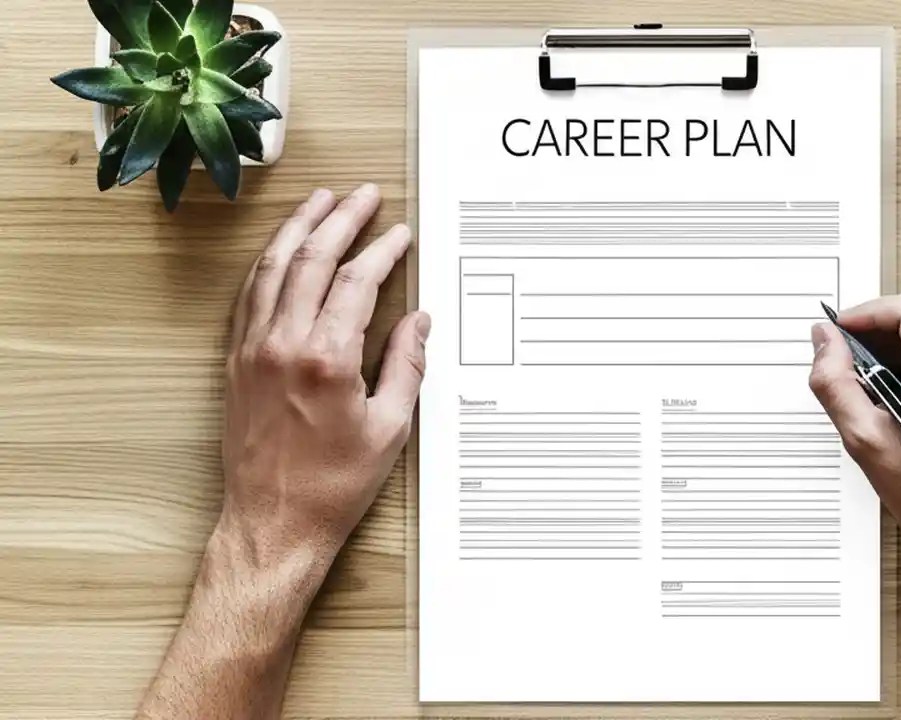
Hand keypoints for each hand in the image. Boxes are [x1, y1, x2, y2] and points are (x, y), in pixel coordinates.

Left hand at [221, 184, 429, 563]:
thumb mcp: (391, 428)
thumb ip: (407, 366)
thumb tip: (417, 323)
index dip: (382, 251)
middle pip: (313, 259)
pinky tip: (283, 250)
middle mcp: (283, 344)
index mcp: (327, 359)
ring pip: (274, 268)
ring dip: (299, 228)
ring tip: (320, 201)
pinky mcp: (236, 362)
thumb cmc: (333, 484)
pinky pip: (250, 295)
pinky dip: (269, 263)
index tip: (400, 235)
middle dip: (341, 219)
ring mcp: (253, 350)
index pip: (357, 282)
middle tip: (364, 196)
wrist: (274, 522)